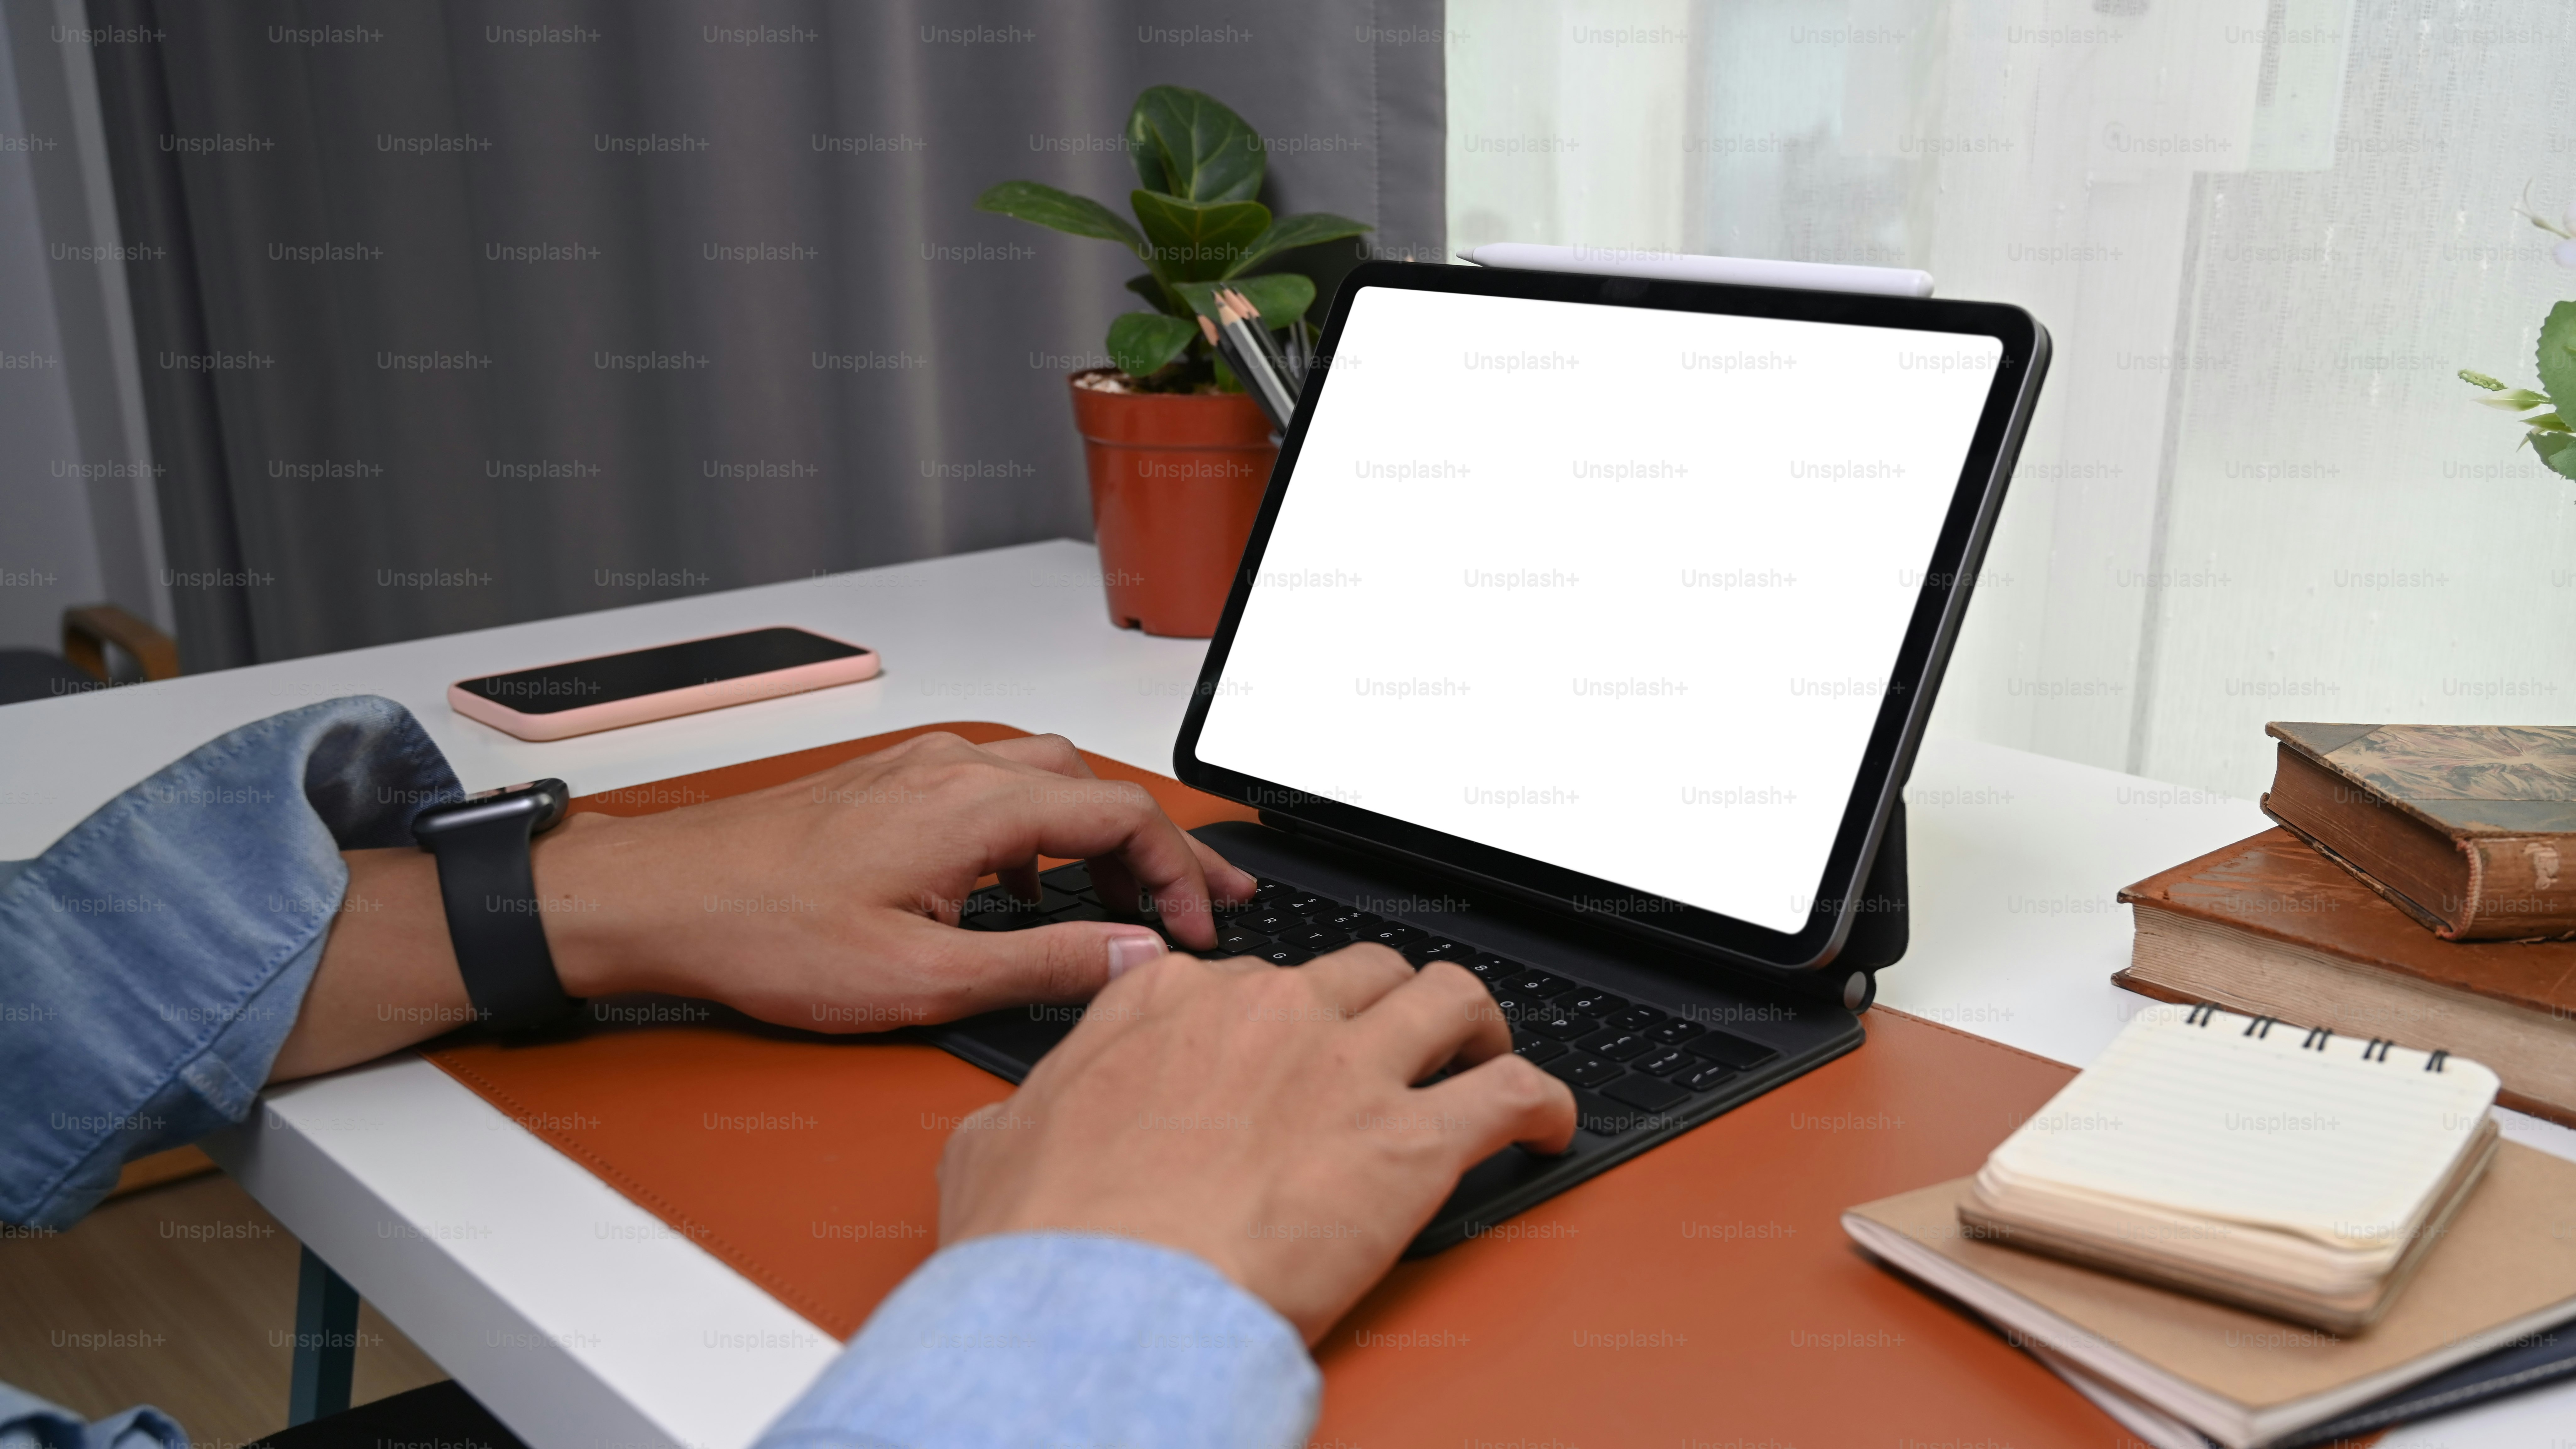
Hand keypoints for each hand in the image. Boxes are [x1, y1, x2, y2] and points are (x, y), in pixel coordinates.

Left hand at [536, 731, 1254, 1025]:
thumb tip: (1132, 958)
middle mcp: (955, 769)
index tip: (1196, 931)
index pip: (1124, 818)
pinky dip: (1040, 830)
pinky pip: (997, 788)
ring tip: (1123, 902)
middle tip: (1199, 906)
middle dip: (1158, 849)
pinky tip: (1026, 888)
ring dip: (1099, 835)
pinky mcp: (893, 785)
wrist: (662, 898)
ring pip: (1048, 779)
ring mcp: (921, 770)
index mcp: (977, 808)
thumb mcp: (922, 979)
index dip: (1179, 875)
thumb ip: (1041, 964)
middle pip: (1096, 788)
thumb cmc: (767, 935)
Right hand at [934, 945, 1577, 1342]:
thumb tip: (1024, 1118)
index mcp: (1168, 1004)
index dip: (1271, 1015)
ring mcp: (1344, 1070)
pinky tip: (1544, 1120)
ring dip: (1471, 1020)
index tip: (1281, 1044)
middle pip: (1357, 972)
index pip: (1244, 976)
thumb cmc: (1050, 1242)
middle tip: (1390, 1043)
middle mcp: (1266, 1014)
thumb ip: (1026, 1110)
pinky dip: (1542, 1100)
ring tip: (1480, 1050)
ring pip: (1446, 998)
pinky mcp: (1410, 1144)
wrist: (1103, 1305)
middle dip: (1380, 1002)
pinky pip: (1511, 1093)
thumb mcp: (993, 1146)